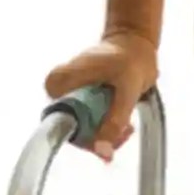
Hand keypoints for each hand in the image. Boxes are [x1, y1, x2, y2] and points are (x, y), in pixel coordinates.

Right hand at [44, 31, 158, 162]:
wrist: (135, 43)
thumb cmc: (129, 57)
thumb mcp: (127, 90)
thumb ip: (115, 121)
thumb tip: (103, 151)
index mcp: (59, 82)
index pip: (58, 124)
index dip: (83, 138)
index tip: (107, 141)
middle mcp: (59, 91)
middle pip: (72, 130)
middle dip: (101, 136)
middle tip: (124, 129)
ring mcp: (69, 97)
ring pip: (82, 131)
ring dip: (107, 134)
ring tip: (127, 124)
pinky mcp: (80, 102)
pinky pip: (89, 125)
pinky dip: (107, 128)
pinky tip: (123, 123)